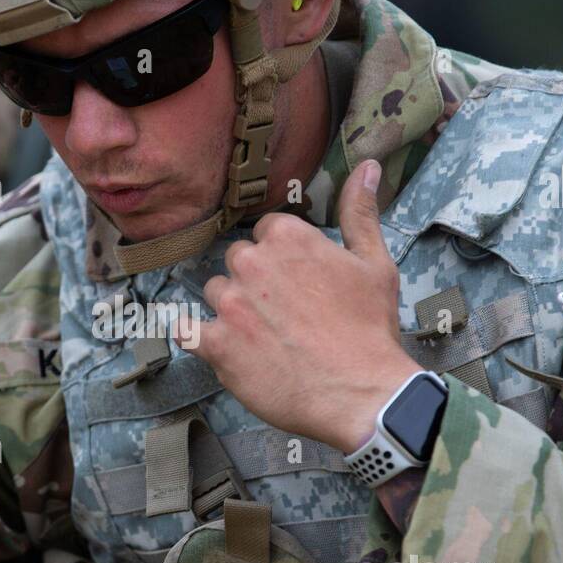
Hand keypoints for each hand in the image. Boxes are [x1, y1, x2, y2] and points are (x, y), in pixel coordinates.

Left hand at [179, 160, 418, 453]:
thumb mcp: (375, 264)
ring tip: (265, 337)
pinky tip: (225, 349)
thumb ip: (360, 213)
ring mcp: (229, 304)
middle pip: (237, 261)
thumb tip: (368, 168)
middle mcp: (252, 263)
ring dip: (232, 310)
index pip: (266, 232)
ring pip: (215, 293)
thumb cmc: (371, 330)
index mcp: (288, 237)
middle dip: (255, 282)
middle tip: (286, 314)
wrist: (362, 393)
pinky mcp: (215, 344)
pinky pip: (187, 331)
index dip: (283, 259)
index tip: (299, 284)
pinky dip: (200, 338)